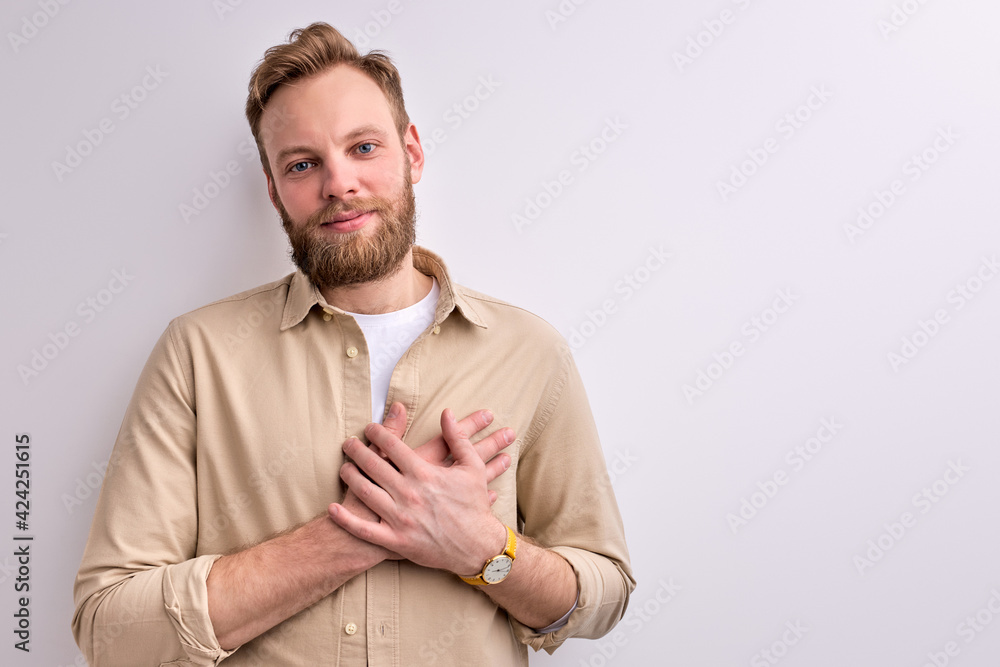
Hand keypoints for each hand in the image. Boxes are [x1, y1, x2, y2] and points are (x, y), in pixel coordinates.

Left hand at [328, 408, 509, 574]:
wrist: (477, 546)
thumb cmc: (475, 505)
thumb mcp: (472, 467)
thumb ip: (458, 437)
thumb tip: (447, 413)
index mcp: (425, 474)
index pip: (393, 447)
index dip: (377, 434)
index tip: (369, 428)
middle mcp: (409, 494)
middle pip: (373, 466)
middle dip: (357, 451)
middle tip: (347, 443)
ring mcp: (400, 519)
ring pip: (365, 493)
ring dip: (350, 477)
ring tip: (343, 467)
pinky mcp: (396, 541)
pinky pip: (365, 530)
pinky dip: (346, 520)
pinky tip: (333, 508)